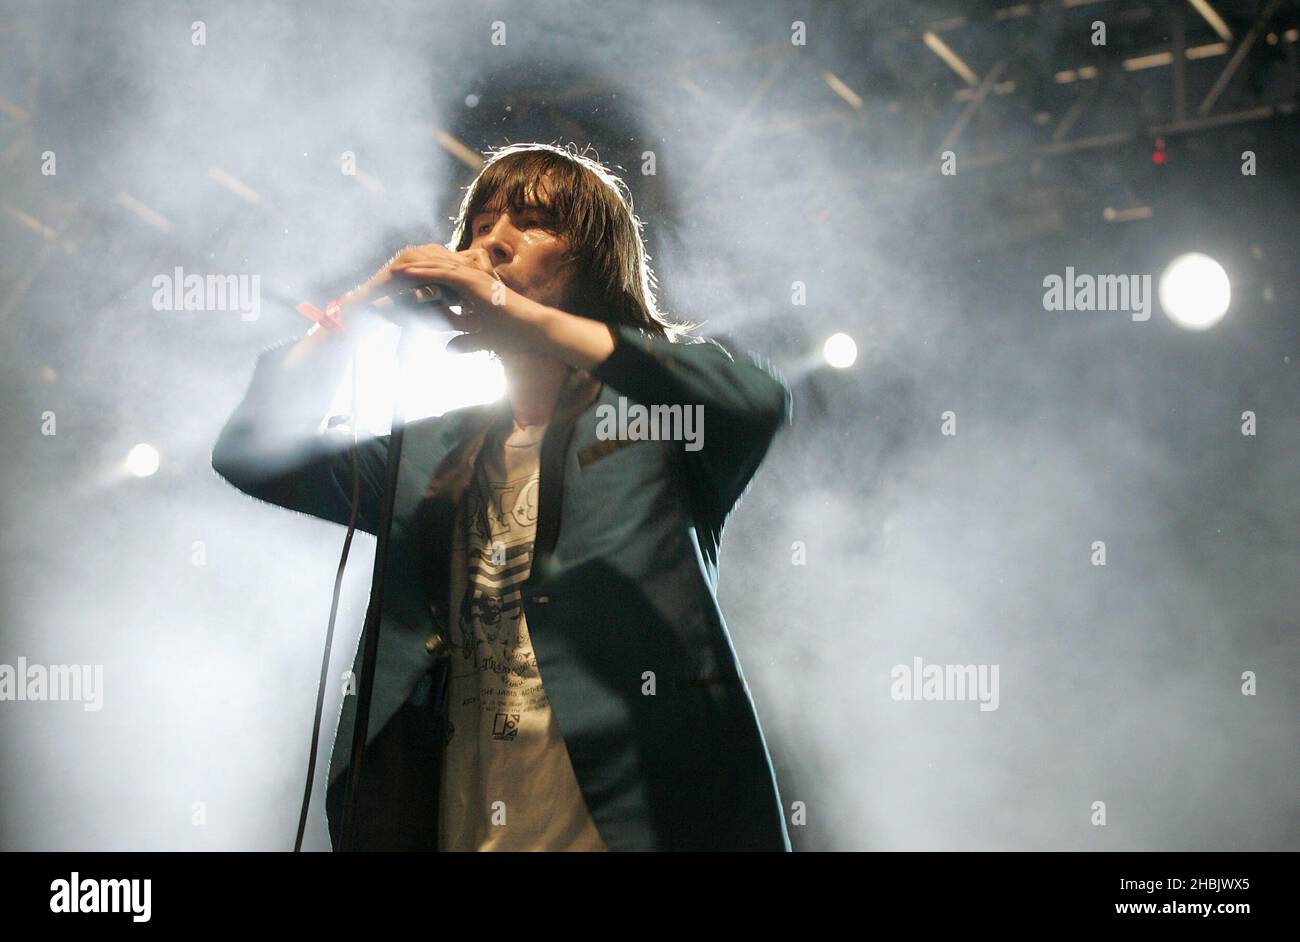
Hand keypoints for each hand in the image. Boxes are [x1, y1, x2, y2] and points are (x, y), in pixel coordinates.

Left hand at [389, 245, 537, 354]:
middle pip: (437, 270)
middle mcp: (472, 279)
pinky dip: (425, 273)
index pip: (443, 281)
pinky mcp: (473, 282)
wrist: (533, 329)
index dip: (423, 281)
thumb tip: (448, 349)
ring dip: (414, 269)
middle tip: (392, 273)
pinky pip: (443, 274)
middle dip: (414, 272)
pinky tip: (408, 274)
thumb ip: (464, 343)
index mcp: (474, 290)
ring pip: (436, 268)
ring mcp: (473, 278)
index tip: (404, 285)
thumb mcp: (481, 341)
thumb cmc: (515, 335)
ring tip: (393, 270)